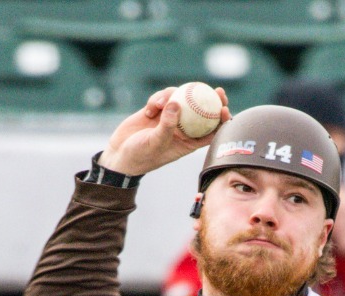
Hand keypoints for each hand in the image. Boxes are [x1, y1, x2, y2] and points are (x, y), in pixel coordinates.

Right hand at [100, 86, 229, 177]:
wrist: (120, 154)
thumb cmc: (141, 156)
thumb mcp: (155, 143)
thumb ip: (167, 125)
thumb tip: (176, 104)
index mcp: (189, 142)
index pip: (211, 130)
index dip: (222, 120)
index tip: (225, 110)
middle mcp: (182, 128)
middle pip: (202, 110)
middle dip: (211, 99)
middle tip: (217, 90)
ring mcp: (170, 118)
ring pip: (181, 100)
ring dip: (171, 97)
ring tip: (158, 104)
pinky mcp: (157, 110)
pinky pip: (163, 97)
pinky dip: (157, 99)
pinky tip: (148, 109)